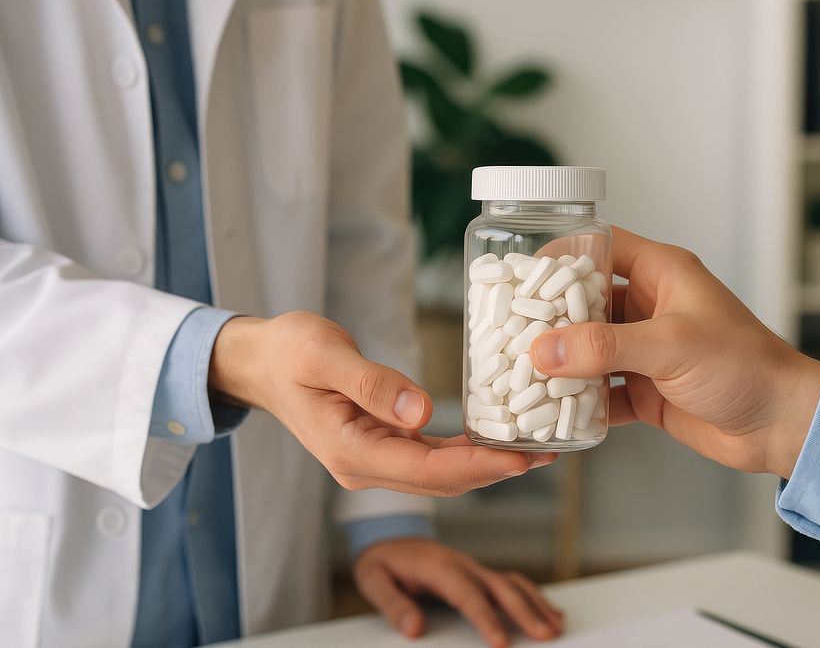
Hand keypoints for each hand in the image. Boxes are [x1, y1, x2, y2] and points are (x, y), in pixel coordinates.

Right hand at [209, 311, 555, 494]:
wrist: (261, 362)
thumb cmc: (288, 352)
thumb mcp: (323, 356)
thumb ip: (370, 384)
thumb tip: (420, 413)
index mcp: (350, 451)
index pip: (426, 469)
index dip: (478, 466)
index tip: (521, 458)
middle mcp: (363, 466)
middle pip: (440, 480)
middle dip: (495, 470)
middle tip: (546, 453)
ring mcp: (371, 460)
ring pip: (439, 474)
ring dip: (486, 465)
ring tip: (534, 449)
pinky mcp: (378, 446)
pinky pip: (429, 458)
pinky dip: (464, 453)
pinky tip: (493, 440)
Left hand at [354, 539, 563, 646]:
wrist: (390, 536)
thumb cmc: (382, 562)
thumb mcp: (373, 579)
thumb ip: (393, 604)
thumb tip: (414, 629)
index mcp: (438, 567)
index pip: (467, 594)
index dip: (485, 618)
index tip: (500, 643)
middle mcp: (462, 565)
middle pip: (499, 587)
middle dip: (524, 612)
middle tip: (545, 636)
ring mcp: (474, 567)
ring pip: (512, 583)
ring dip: (536, 603)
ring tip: (556, 626)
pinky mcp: (479, 573)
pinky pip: (511, 582)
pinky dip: (534, 596)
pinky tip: (551, 611)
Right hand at [529, 228, 819, 478]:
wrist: (780, 425)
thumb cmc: (747, 367)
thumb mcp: (671, 346)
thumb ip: (605, 347)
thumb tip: (546, 349)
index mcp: (662, 275)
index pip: (603, 247)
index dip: (563, 254)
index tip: (524, 270)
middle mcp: (651, 307)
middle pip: (586, 302)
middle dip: (550, 317)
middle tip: (509, 327)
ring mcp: (647, 350)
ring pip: (590, 349)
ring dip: (561, 362)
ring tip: (521, 369)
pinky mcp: (647, 390)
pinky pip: (602, 392)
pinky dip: (580, 402)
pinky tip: (555, 411)